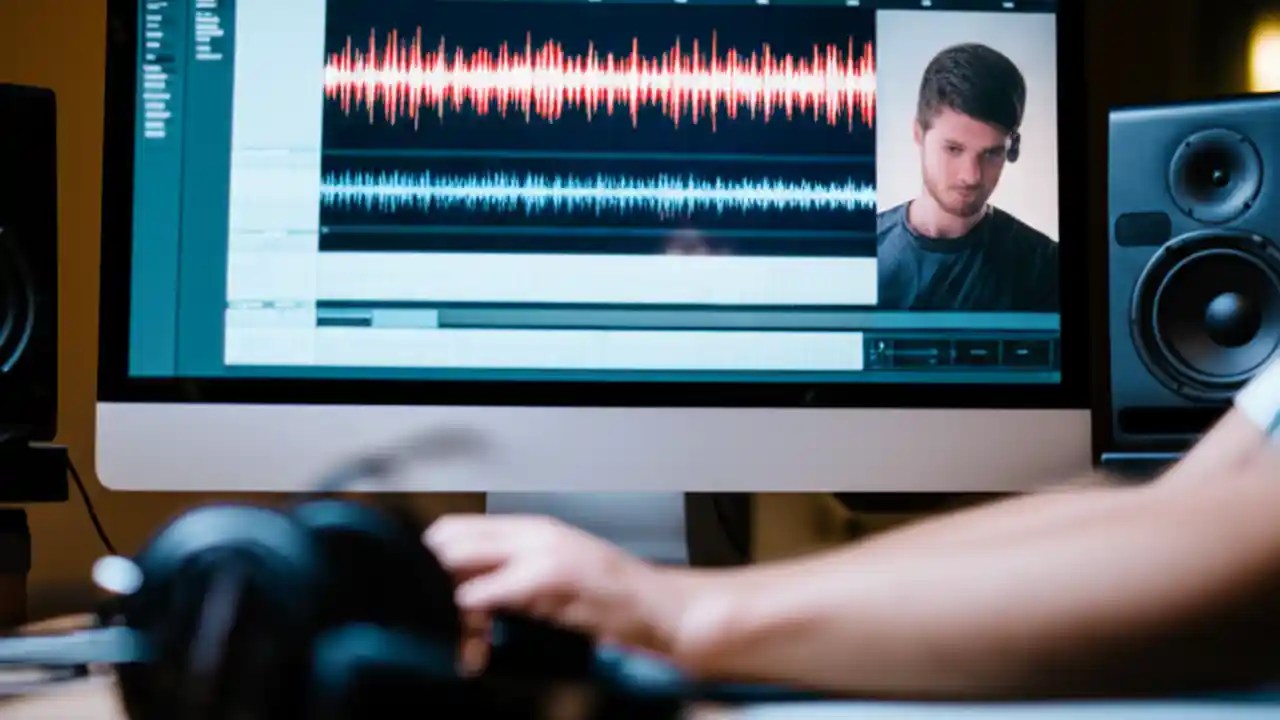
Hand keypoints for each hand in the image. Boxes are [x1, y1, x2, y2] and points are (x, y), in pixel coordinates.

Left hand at [423, 513, 692, 656]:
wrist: (662, 610)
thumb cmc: (615, 601)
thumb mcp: (558, 578)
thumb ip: (515, 576)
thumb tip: (468, 594)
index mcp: (534, 529)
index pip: (457, 527)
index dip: (435, 560)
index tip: (435, 596)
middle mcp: (533, 532)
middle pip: (448, 539)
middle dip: (435, 579)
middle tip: (445, 621)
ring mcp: (539, 551)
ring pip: (460, 560)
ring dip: (451, 606)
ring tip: (467, 644)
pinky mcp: (548, 578)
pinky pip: (486, 592)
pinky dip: (472, 618)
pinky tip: (479, 647)